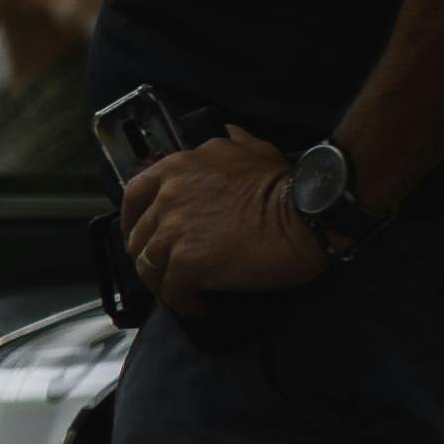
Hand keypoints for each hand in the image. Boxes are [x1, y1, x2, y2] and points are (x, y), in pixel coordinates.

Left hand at [122, 132, 321, 310]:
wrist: (309, 213)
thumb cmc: (286, 183)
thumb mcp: (253, 148)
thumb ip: (230, 142)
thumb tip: (225, 136)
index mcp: (177, 170)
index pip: (133, 195)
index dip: (133, 220)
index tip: (142, 234)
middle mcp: (168, 199)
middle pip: (139, 237)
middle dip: (149, 255)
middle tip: (168, 269)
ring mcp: (174, 232)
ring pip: (149, 267)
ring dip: (162, 283)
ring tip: (182, 293)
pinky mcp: (188, 264)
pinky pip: (173, 292)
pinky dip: (183, 304)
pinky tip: (200, 307)